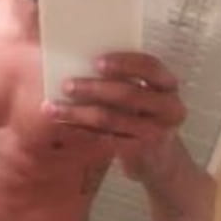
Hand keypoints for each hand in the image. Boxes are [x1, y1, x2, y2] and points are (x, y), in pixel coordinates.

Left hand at [42, 52, 186, 178]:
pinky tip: (63, 126)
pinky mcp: (139, 151)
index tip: (96, 62)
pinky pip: (105, 140)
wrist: (157, 158)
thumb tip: (79, 62)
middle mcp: (168, 107)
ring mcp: (156, 132)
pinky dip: (81, 131)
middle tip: (66, 85)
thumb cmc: (141, 116)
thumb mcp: (142, 95)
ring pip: (111, 119)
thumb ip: (123, 79)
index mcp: (167, 84)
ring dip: (78, 112)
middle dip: (93, 88)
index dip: (123, 62)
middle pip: (128, 93)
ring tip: (52, 108)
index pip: (150, 66)